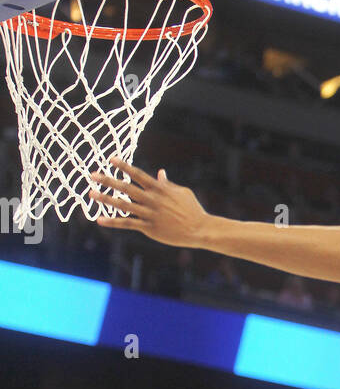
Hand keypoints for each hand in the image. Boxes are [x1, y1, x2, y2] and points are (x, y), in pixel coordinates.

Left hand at [89, 159, 209, 246]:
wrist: (200, 229)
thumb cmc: (192, 209)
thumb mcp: (182, 192)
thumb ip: (167, 184)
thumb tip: (160, 173)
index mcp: (160, 189)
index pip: (138, 174)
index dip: (124, 166)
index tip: (110, 159)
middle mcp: (152, 200)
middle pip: (126, 188)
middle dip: (108, 180)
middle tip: (92, 174)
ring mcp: (149, 214)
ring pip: (123, 205)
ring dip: (106, 199)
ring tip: (91, 194)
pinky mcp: (149, 228)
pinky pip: (127, 224)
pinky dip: (113, 222)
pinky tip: (100, 220)